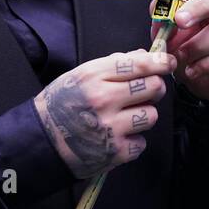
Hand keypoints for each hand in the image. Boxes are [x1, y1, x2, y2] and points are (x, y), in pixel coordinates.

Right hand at [34, 49, 175, 178]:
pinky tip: (117, 138)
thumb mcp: (80, 76)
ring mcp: (111, 127)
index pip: (138, 64)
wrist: (41, 141)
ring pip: (152, 115)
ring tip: (125, 118)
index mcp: (93, 76)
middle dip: (154, 88)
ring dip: (143, 116)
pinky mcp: (116, 152)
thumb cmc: (61, 105)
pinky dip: (133, 141)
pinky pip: (142, 142)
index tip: (167, 63)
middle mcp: (103, 99)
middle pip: (153, 87)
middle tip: (144, 93)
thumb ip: (112, 65)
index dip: (159, 62)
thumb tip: (143, 56)